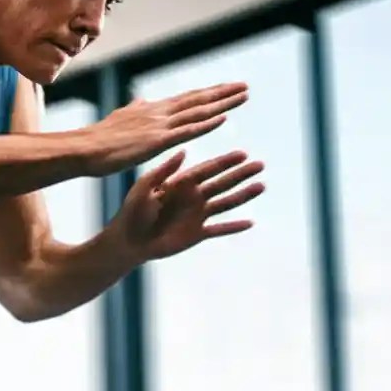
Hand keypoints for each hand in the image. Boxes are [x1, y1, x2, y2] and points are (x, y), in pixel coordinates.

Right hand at [83, 83, 248, 176]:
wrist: (83, 149)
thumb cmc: (97, 140)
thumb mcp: (119, 119)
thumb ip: (134, 110)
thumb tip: (143, 100)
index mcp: (150, 109)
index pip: (184, 99)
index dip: (206, 93)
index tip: (224, 88)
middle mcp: (158, 112)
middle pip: (196, 100)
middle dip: (221, 93)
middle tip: (244, 86)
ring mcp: (158, 125)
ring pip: (197, 111)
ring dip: (222, 103)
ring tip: (243, 96)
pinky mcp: (156, 141)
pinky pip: (187, 131)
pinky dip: (207, 123)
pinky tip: (223, 118)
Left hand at [110, 150, 265, 261]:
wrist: (129, 240)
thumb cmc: (132, 211)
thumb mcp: (144, 187)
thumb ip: (163, 171)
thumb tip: (182, 151)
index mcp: (180, 183)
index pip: (207, 169)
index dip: (224, 162)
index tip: (242, 153)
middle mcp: (193, 197)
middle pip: (221, 183)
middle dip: (240, 174)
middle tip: (260, 164)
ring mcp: (197, 215)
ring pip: (225, 203)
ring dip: (243, 195)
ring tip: (261, 186)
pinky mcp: (197, 233)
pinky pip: (219, 229)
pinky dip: (234, 227)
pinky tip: (250, 222)